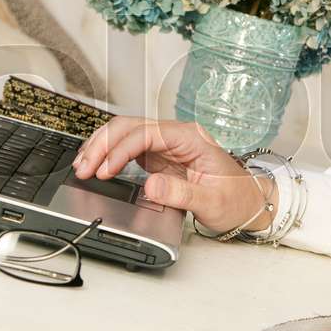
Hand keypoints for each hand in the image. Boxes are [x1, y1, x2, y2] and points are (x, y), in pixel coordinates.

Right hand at [70, 116, 271, 233]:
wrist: (248, 203)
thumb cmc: (236, 199)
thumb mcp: (212, 201)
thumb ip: (181, 193)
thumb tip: (150, 185)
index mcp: (190, 138)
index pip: (145, 134)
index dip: (120, 151)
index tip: (105, 171)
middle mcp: (176, 136)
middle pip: (129, 127)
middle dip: (102, 145)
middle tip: (84, 168)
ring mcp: (167, 145)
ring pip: (125, 134)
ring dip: (101, 147)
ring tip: (82, 166)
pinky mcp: (160, 157)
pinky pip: (128, 148)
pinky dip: (109, 155)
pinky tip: (96, 165)